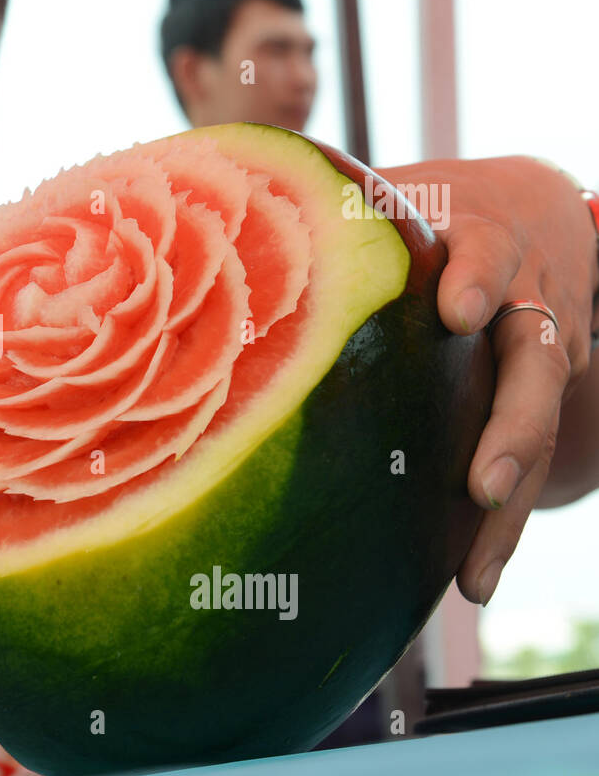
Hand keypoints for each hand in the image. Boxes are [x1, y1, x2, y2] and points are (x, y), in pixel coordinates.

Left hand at [380, 156, 597, 603]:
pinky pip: (537, 460)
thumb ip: (338, 216)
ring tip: (474, 573)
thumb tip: (228, 219)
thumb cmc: (438, 209)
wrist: (539, 209)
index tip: (457, 309)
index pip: (486, 253)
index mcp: (482, 243)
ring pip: (542, 429)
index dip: (475, 276)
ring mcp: (545, 353)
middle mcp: (526, 303)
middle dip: (511, 426)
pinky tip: (472, 579)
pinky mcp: (547, 393)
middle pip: (534, 364)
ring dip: (510, 504)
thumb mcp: (402, 197)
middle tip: (480, 484)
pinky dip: (504, 522)